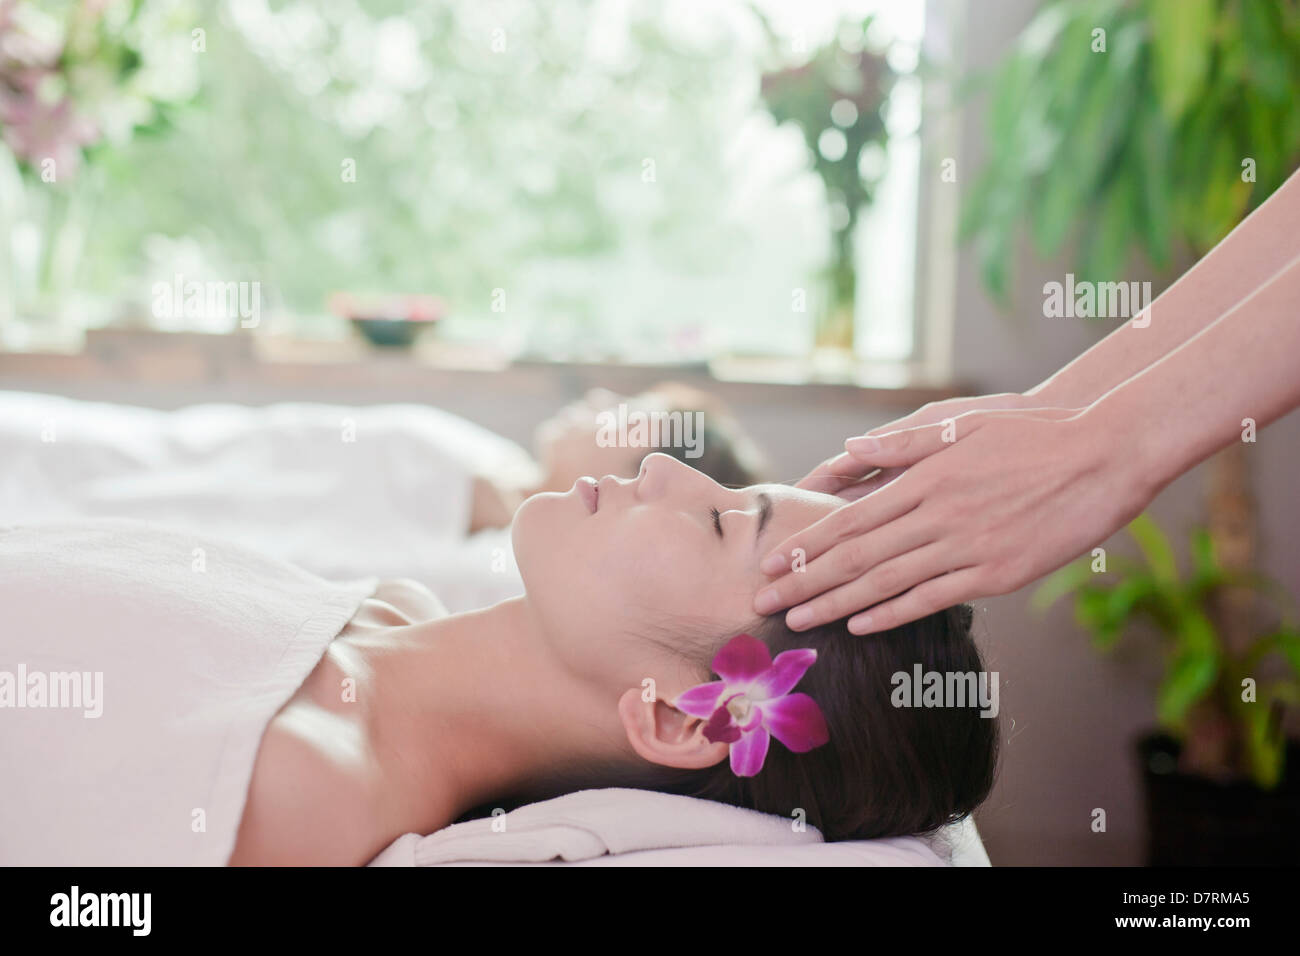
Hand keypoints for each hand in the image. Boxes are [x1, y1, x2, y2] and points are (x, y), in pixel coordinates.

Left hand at [755, 404, 1152, 633]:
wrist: (1106, 455)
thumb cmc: (1034, 433)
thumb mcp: (965, 424)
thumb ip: (903, 445)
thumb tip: (849, 452)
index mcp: (925, 479)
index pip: (849, 519)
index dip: (807, 546)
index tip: (772, 564)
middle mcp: (937, 515)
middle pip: (855, 556)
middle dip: (804, 583)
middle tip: (763, 604)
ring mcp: (967, 548)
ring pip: (886, 583)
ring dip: (836, 605)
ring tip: (798, 621)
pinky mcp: (997, 573)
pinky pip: (933, 599)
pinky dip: (892, 614)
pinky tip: (861, 626)